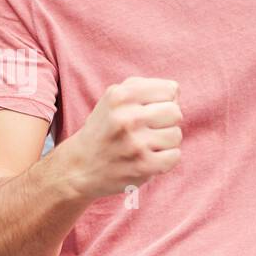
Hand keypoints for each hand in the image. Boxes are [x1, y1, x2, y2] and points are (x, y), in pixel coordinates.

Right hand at [58, 76, 181, 200]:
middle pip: (175, 112)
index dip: (163, 101)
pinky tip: (150, 158)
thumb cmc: (104, 129)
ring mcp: (135, 143)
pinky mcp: (142, 166)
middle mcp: (126, 117)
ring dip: (165, 142)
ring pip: (176, 135)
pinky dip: (166, 159)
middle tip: (149, 130)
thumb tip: (176, 92)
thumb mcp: (113, 98)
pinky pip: (175, 156)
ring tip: (146, 145)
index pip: (170, 90)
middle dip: (166, 122)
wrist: (79, 167)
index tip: (148, 111)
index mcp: (120, 95)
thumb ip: (143, 87)